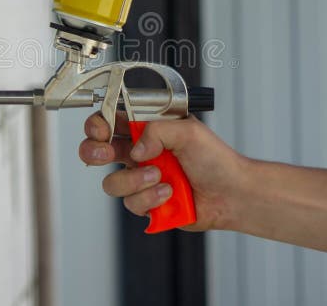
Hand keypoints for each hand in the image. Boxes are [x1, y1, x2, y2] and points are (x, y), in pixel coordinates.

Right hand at [78, 112, 248, 230]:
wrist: (231, 194)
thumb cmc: (216, 160)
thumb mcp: (188, 131)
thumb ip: (157, 131)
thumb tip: (135, 148)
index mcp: (147, 130)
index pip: (111, 122)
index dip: (98, 125)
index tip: (101, 131)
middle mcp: (139, 154)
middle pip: (97, 151)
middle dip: (94, 152)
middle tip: (106, 154)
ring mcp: (140, 180)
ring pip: (112, 182)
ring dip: (135, 180)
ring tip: (160, 177)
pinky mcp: (146, 203)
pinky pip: (131, 203)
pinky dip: (151, 199)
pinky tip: (170, 194)